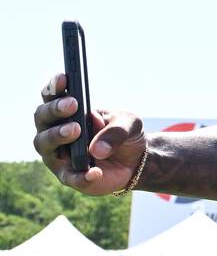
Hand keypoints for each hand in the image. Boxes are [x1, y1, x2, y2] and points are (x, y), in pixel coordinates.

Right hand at [33, 74, 145, 195]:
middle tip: (72, 105)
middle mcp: (54, 131)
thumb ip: (116, 130)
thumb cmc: (124, 134)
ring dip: (57, 135)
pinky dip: (81, 175)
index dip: (54, 87)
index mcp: (66, 112)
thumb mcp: (129, 124)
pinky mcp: (68, 176)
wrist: (136, 160)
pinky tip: (95, 171)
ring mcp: (57, 155)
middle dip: (55, 110)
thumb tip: (97, 150)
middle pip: (42, 118)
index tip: (64, 78)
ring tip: (75, 130)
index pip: (52, 96)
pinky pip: (70, 177)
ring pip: (44, 144)